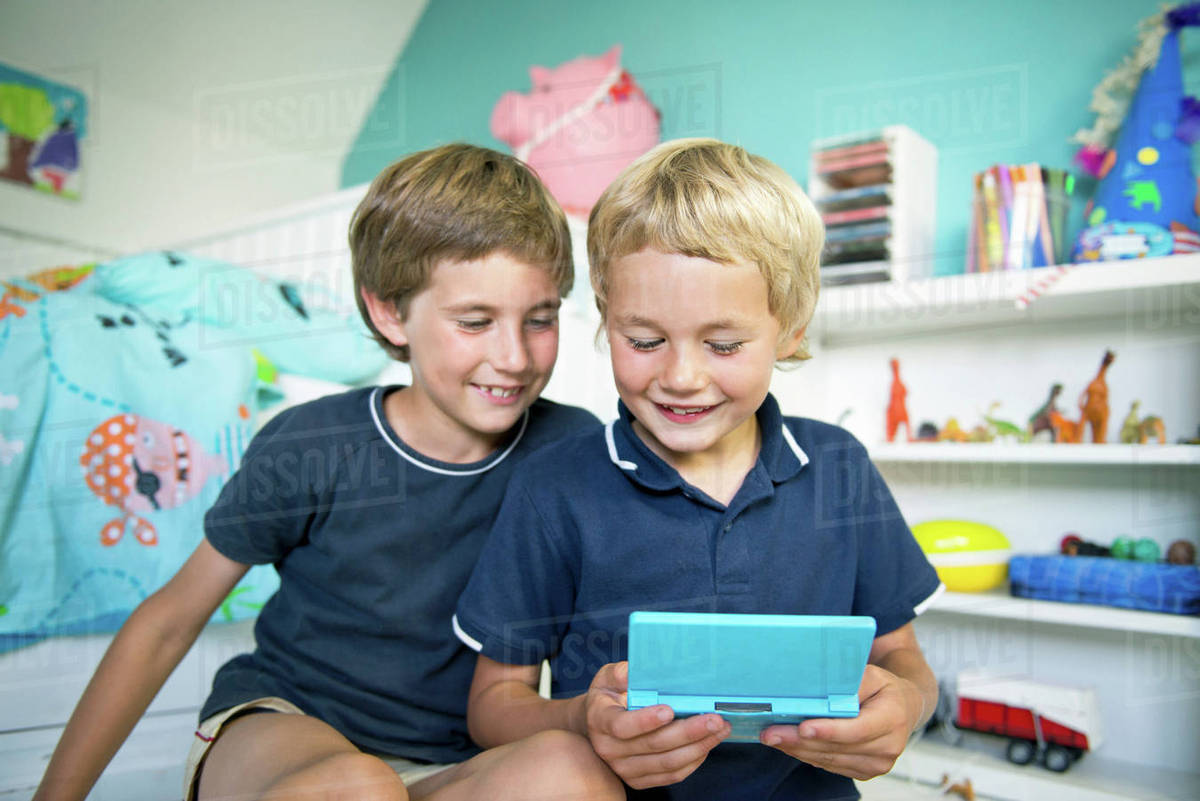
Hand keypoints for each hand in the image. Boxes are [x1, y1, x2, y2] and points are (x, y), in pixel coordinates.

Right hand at [583, 661, 730, 788]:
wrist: (599, 725)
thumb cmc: (609, 695)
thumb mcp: (607, 677)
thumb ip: (619, 673)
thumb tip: (630, 673)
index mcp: (600, 721)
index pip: (622, 726)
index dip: (645, 720)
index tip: (669, 710)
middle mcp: (610, 749)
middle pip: (653, 745)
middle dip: (688, 732)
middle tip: (714, 719)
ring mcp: (624, 769)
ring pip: (667, 763)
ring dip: (698, 747)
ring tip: (720, 730)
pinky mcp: (639, 780)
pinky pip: (671, 775)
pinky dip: (693, 761)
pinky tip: (707, 744)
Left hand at [759, 664, 922, 780]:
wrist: (904, 708)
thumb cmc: (884, 689)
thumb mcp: (872, 674)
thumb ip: (849, 682)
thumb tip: (820, 687)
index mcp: (892, 718)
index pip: (856, 729)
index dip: (828, 731)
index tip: (803, 728)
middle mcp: (888, 746)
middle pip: (837, 748)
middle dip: (800, 741)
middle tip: (771, 733)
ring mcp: (878, 763)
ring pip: (829, 759)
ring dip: (799, 749)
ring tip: (773, 737)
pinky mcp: (865, 771)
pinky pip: (831, 766)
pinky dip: (808, 754)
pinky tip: (790, 744)